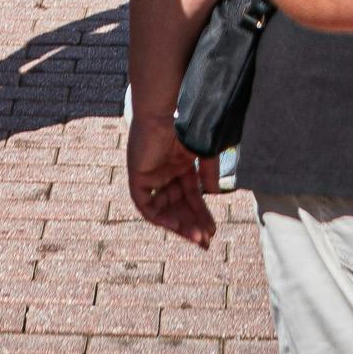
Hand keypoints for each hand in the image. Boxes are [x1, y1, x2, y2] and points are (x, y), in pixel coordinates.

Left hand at [127, 104, 218, 247]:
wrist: (165, 111)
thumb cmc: (185, 126)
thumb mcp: (203, 153)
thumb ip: (208, 173)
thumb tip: (214, 194)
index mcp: (180, 168)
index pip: (191, 198)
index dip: (201, 215)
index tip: (212, 232)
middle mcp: (164, 175)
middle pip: (178, 207)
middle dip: (191, 225)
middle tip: (206, 242)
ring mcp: (151, 177)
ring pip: (164, 210)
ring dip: (180, 224)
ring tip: (197, 236)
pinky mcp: (138, 178)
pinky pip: (146, 206)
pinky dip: (160, 217)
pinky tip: (176, 225)